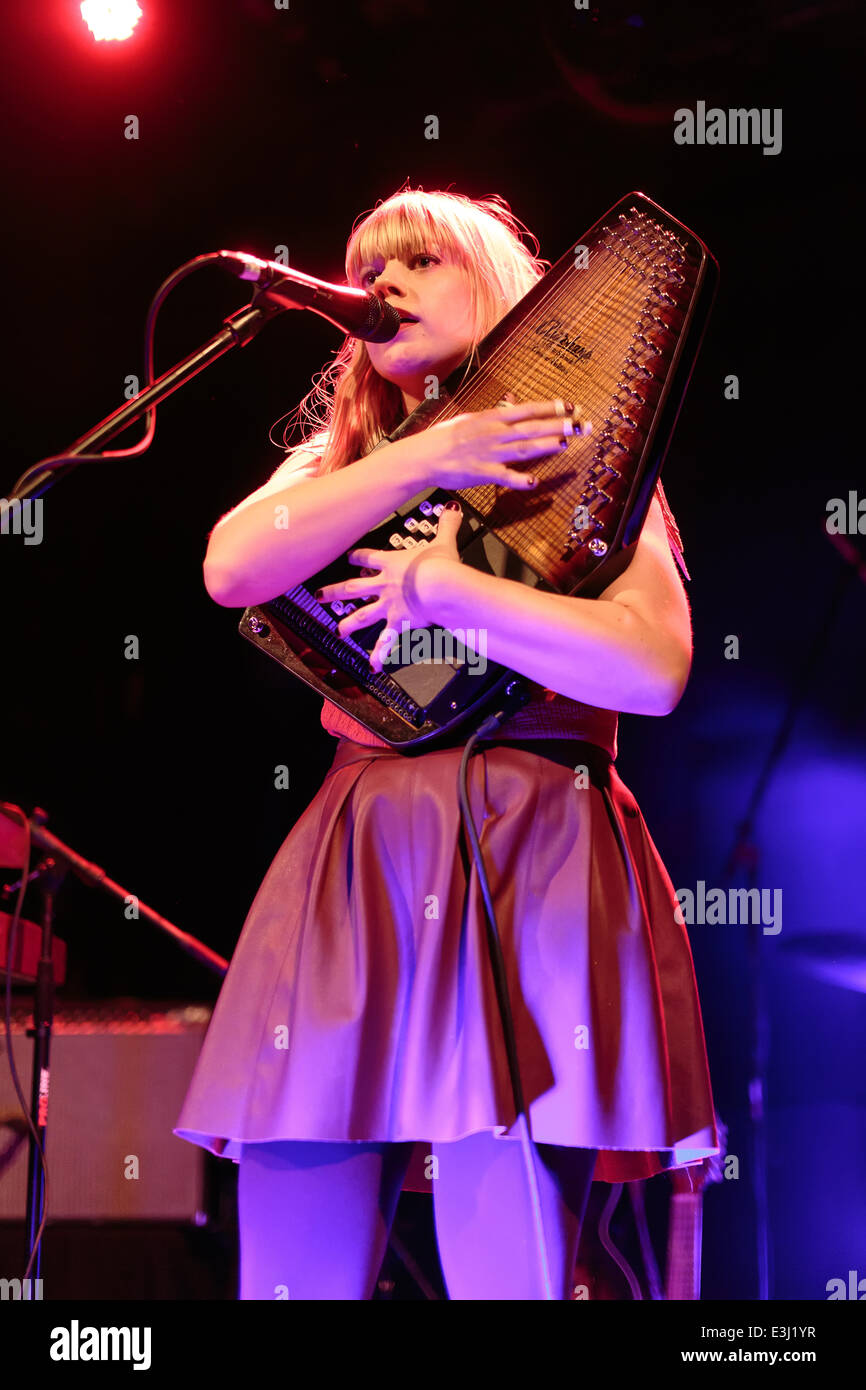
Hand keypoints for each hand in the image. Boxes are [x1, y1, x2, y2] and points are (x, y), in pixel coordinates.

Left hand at [314, 502, 463, 671]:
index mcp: (392, 563)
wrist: (440, 585)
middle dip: (335, 591)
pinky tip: (373, 665)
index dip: (357, 557)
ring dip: (349, 624)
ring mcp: (389, 605)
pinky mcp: (399, 622)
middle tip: (321, 595)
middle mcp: (384, 585)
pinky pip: (386, 641)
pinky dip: (380, 654)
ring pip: (362, 615)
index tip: (348, 557)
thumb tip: (453, 510)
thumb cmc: (440, 565)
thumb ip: (446, 526)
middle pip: (353, 587)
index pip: (368, 557)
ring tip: (339, 631)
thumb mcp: (443, 542)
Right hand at [412, 394, 589, 490]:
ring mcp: (490, 453)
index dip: (550, 407)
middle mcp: (494, 433)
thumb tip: (508, 409)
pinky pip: (504, 476)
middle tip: (581, 424)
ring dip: (546, 444)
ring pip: (524, 447)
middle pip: (532, 428)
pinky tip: (534, 481)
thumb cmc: (444, 438)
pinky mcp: (483, 472)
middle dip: (559, 425)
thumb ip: (491, 417)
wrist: (423, 456)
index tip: (570, 405)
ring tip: (567, 443)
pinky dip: (519, 479)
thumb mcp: (469, 420)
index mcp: (491, 418)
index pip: (526, 410)